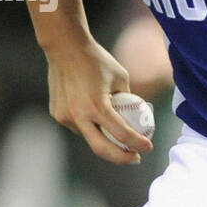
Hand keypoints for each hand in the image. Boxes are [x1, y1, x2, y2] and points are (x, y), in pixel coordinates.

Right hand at [45, 37, 154, 164]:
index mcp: (97, 106)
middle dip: (121, 158)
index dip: (138, 144)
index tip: (148, 147)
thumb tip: (138, 115)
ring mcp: (65, 116)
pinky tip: (97, 121)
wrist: (65, 48)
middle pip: (102, 149)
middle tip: (135, 158)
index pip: (122, 134)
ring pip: (89, 138)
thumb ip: (128, 99)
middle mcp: (78, 115)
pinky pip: (78, 128)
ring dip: (105, 141)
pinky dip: (91, 128)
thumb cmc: (97, 60)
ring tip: (118, 137)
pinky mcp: (58, 114)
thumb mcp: (121, 78)